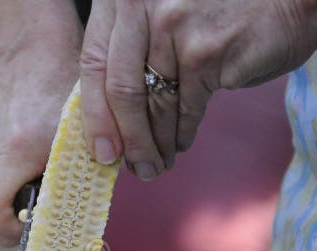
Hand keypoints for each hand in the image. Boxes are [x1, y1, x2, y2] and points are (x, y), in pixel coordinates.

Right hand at [0, 9, 81, 245]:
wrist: (31, 54)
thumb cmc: (65, 95)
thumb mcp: (82, 137)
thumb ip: (80, 178)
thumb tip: (78, 227)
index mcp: (18, 149)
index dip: (10, 230)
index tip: (34, 226)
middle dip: (7, 222)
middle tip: (34, 215)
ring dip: (3, 201)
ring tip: (30, 187)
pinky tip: (17, 172)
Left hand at [79, 0, 316, 180]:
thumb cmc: (224, 6)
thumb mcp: (162, 12)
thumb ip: (132, 48)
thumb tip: (108, 116)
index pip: (91, 63)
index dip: (94, 115)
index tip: (101, 150)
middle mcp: (139, 6)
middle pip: (119, 92)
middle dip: (127, 141)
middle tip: (134, 168)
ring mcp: (172, 27)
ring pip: (153, 106)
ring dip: (154, 145)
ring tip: (156, 165)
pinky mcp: (205, 54)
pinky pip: (184, 110)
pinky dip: (181, 134)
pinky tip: (180, 144)